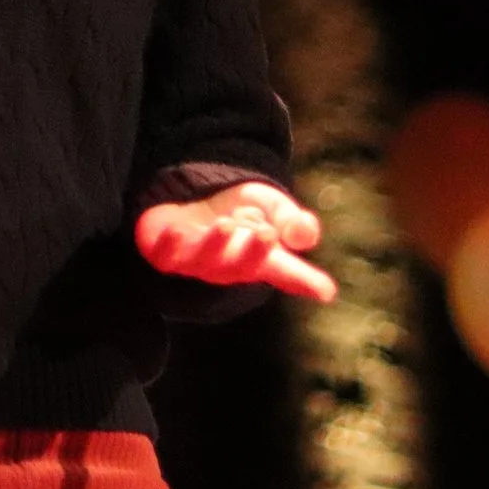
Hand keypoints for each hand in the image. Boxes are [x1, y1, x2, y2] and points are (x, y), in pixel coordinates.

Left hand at [135, 181, 336, 301]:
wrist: (195, 199)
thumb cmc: (241, 210)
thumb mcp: (271, 207)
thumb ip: (291, 220)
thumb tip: (305, 235)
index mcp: (258, 259)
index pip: (282, 272)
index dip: (302, 281)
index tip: (325, 289)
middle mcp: (226, 266)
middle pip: (240, 267)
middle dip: (252, 253)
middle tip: (267, 233)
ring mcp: (194, 261)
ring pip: (203, 262)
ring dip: (214, 245)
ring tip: (226, 224)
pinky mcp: (163, 252)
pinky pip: (164, 255)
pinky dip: (169, 245)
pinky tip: (176, 231)